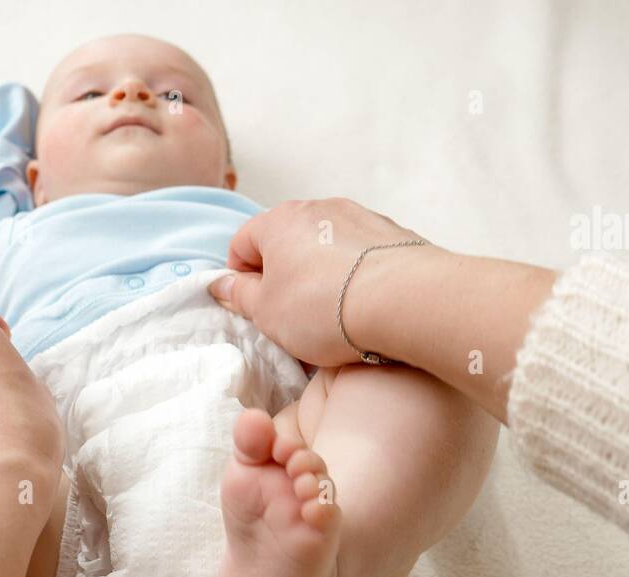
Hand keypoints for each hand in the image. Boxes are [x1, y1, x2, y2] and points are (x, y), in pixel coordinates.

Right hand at [210, 198, 442, 366]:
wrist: (405, 301)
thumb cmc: (324, 308)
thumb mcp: (267, 312)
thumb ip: (240, 296)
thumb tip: (223, 283)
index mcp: (278, 220)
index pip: (242, 243)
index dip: (240, 277)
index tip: (252, 306)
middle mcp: (319, 208)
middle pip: (287, 242)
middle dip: (284, 277)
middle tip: (291, 317)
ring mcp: (360, 216)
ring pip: (326, 248)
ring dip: (320, 276)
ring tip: (332, 317)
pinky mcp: (393, 234)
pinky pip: (360, 255)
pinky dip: (354, 276)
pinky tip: (363, 308)